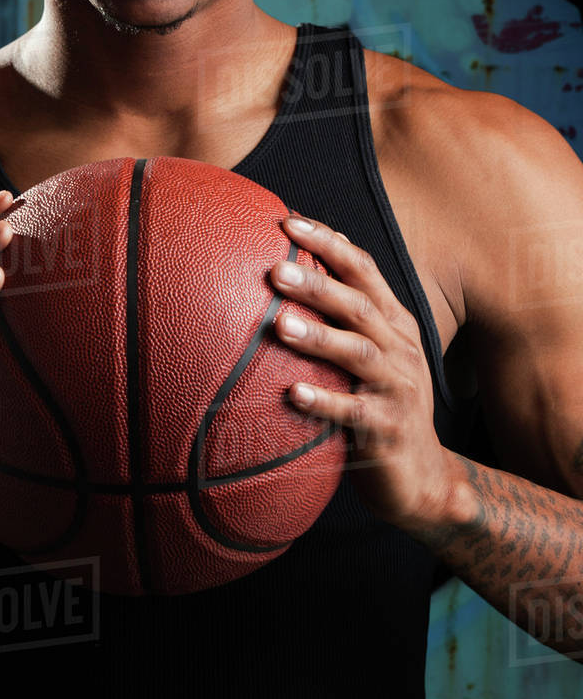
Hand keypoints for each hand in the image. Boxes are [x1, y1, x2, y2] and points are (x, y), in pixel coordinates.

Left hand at [269, 213, 461, 530]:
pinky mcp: (387, 429)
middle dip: (317, 284)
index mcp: (392, 321)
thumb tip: (284, 268)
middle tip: (274, 270)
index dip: (328, 243)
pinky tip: (293, 393)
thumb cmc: (378, 402)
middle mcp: (399, 347)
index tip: (287, 222)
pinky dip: (324, 401)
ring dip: (319, 337)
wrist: (424, 477)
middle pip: (357, 305)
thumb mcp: (367, 353)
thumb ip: (339, 316)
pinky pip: (354, 412)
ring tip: (280, 324)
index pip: (362, 269)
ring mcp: (396, 388)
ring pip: (358, 354)